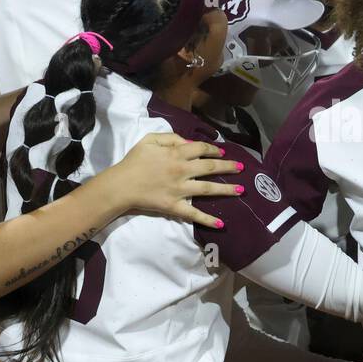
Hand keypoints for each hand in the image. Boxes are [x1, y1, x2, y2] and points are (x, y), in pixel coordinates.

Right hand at [111, 133, 241, 226]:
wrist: (120, 185)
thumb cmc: (133, 161)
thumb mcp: (149, 140)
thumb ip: (170, 137)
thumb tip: (188, 143)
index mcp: (176, 153)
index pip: (201, 149)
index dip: (214, 149)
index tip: (222, 152)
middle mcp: (182, 170)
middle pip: (210, 167)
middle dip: (228, 166)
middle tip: (241, 168)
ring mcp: (180, 189)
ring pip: (208, 188)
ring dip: (227, 189)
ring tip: (241, 190)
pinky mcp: (175, 206)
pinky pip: (194, 213)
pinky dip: (207, 219)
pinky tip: (221, 224)